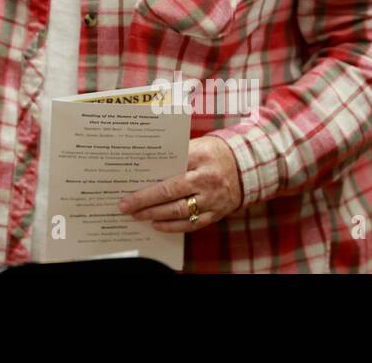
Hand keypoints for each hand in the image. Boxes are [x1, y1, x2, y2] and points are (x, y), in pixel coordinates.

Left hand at [118, 135, 242, 232]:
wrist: (246, 166)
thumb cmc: (213, 153)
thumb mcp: (197, 145)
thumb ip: (175, 155)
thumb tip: (146, 167)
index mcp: (200, 156)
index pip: (169, 167)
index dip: (148, 179)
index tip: (128, 183)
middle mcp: (207, 179)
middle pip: (170, 192)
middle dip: (145, 200)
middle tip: (125, 205)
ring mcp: (213, 199)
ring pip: (179, 210)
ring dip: (155, 214)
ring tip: (137, 215)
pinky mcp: (217, 213)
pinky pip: (192, 223)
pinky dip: (173, 226)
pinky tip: (157, 225)